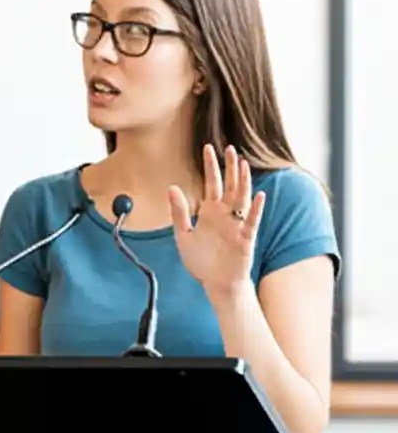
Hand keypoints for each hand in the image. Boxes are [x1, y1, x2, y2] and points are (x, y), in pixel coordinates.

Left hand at [168, 144, 265, 294]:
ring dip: (243, 182)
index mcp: (210, 212)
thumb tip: (172, 187)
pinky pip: (252, 221)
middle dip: (230, 167)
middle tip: (230, 148)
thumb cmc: (201, 261)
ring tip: (243, 164)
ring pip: (242, 198)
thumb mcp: (183, 235)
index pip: (212, 183)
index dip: (210, 166)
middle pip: (230, 186)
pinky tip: (259, 195)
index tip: (208, 148)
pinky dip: (256, 208)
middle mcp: (225, 215)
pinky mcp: (245, 238)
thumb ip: (179, 212)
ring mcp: (236, 225)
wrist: (215, 284)